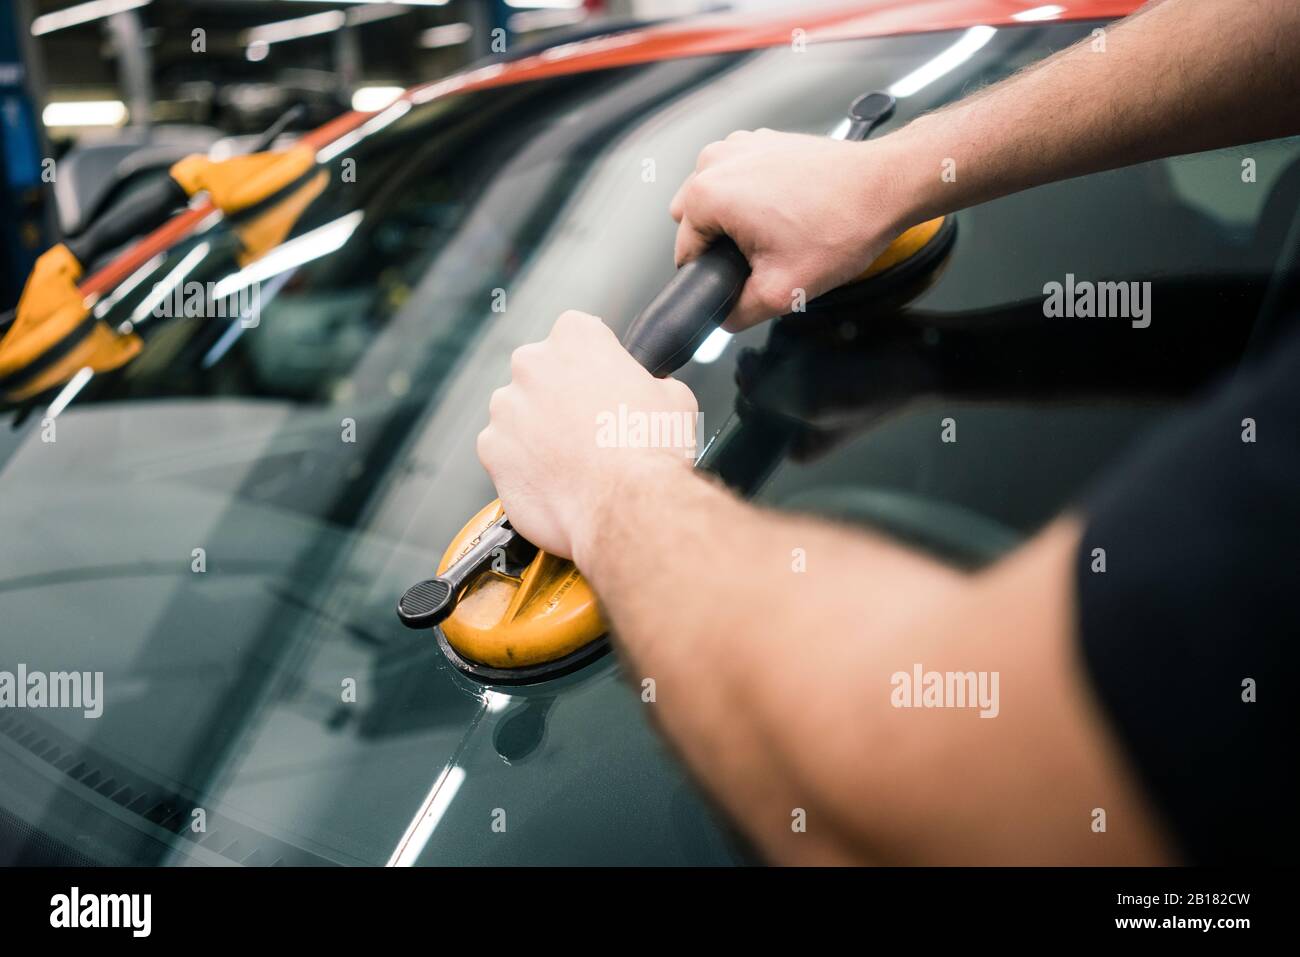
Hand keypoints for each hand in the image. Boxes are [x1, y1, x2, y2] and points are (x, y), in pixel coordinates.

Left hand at [476, 310, 698, 561]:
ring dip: (537, 430)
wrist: (625, 506)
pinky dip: (522, 464)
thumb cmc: (649, 452)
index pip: (577, 335)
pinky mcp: (491, 449)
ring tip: (573, 460)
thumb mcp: (674, 399)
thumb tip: (653, 390)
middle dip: (559, 397)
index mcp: (575, 337)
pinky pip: (503, 451)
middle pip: (540, 372)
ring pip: (518, 413)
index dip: (593, 366)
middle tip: (589, 428)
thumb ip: (651, 382)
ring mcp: (506, 407)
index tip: (602, 388)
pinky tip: (554, 479)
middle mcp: (532, 364)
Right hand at [671, 129, 911, 330]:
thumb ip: (736, 314)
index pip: (685, 252)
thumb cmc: (841, 226)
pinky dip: (754, 196)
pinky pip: (739, 179)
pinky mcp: (762, 141)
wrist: (884, 187)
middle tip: (767, 256)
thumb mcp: (780, 292)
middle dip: (721, 243)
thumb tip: (721, 316)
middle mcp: (716, 162)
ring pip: (715, 199)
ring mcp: (740, 146)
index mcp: (707, 194)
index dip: (712, 275)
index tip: (745, 277)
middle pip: (694, 222)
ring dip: (736, 219)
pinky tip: (789, 210)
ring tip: (780, 232)